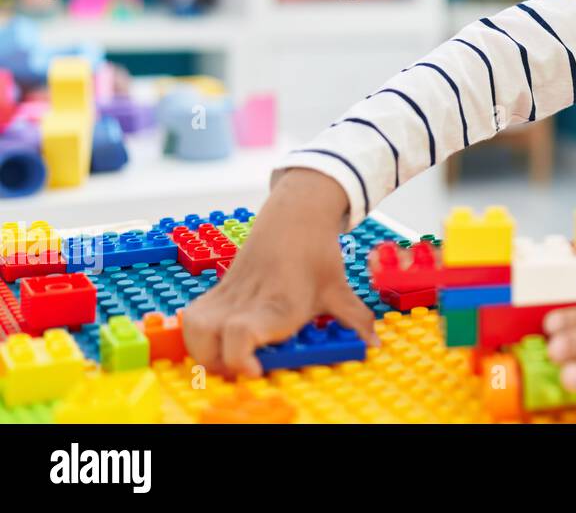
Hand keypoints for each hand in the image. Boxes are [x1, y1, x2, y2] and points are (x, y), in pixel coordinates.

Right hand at [181, 168, 378, 377]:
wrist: (294, 214)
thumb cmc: (316, 252)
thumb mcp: (339, 289)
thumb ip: (354, 320)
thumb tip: (373, 345)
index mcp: (280, 304)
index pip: (242, 335)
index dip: (240, 359)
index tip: (255, 371)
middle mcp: (248, 301)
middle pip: (210, 340)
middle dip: (220, 366)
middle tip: (245, 370)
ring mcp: (228, 294)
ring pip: (194, 329)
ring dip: (203, 353)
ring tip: (228, 360)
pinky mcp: (216, 290)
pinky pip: (192, 318)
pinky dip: (196, 337)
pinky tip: (217, 342)